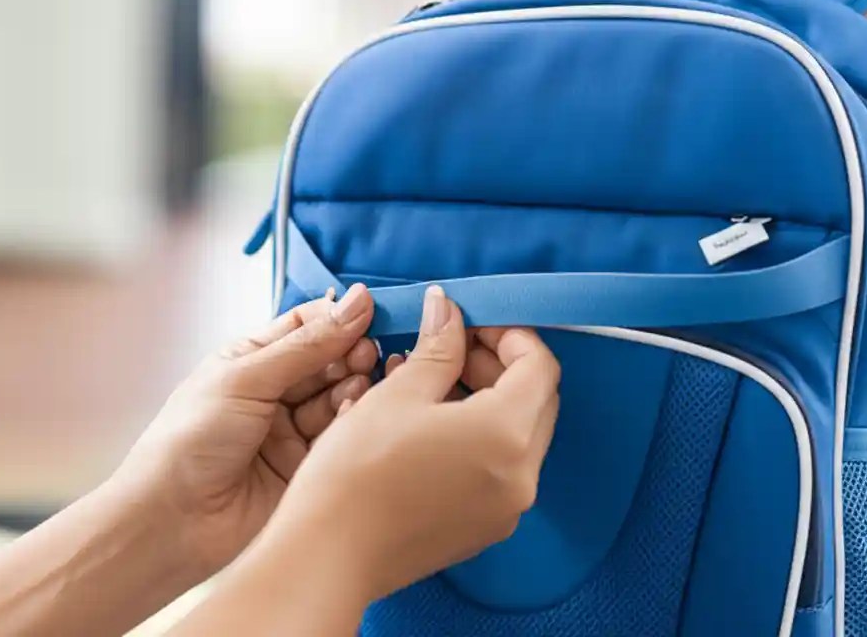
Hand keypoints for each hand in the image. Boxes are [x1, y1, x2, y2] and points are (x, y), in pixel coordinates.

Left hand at [115, 284, 377, 576]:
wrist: (172, 521)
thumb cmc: (189, 441)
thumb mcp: (247, 378)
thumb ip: (307, 344)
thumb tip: (357, 302)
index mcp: (251, 361)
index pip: (306, 326)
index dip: (339, 318)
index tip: (371, 311)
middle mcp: (274, 394)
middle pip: (328, 361)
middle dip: (351, 353)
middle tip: (369, 352)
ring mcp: (292, 432)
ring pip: (339, 398)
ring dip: (354, 386)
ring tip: (359, 382)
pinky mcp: (308, 469)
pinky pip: (341, 437)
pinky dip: (351, 422)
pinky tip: (354, 412)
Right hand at [259, 285, 560, 602]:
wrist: (327, 556)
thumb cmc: (356, 472)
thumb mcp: (398, 394)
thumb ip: (438, 348)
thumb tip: (449, 310)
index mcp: (507, 434)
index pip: (539, 366)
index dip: (510, 333)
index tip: (472, 321)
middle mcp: (522, 476)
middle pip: (536, 401)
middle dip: (501, 365)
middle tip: (453, 345)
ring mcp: (507, 508)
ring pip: (520, 436)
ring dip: (490, 400)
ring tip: (434, 381)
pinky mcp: (484, 528)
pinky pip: (501, 470)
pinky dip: (481, 438)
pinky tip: (432, 424)